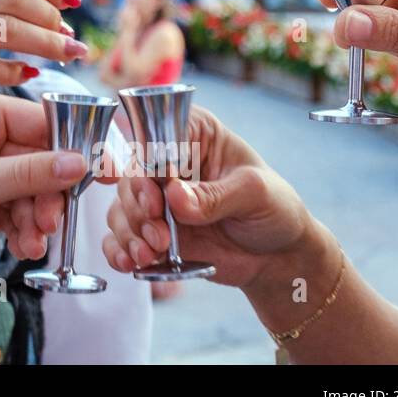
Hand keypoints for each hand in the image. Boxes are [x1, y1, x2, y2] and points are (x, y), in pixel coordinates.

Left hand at [0, 88, 90, 278]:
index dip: (74, 149)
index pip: (42, 122)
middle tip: (51, 222)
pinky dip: (17, 225)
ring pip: (27, 188)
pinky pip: (10, 206)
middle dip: (49, 194)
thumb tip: (79, 163)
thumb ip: (28, 174)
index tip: (104, 174)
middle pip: (39, 159)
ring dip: (35, 216)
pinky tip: (19, 244)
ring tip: (31, 242)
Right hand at [101, 106, 313, 288]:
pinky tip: (128, 262)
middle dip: (138, 209)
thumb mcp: (254, 193)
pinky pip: (121, 237)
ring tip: (150, 253)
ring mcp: (157, 198)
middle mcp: (167, 163)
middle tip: (158, 234)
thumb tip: (174, 197)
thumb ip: (215, 196)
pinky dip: (119, 249)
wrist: (278, 255)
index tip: (154, 197)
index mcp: (192, 134)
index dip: (147, 167)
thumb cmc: (273, 208)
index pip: (155, 138)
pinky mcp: (151, 229)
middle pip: (130, 177)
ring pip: (121, 208)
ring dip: (130, 233)